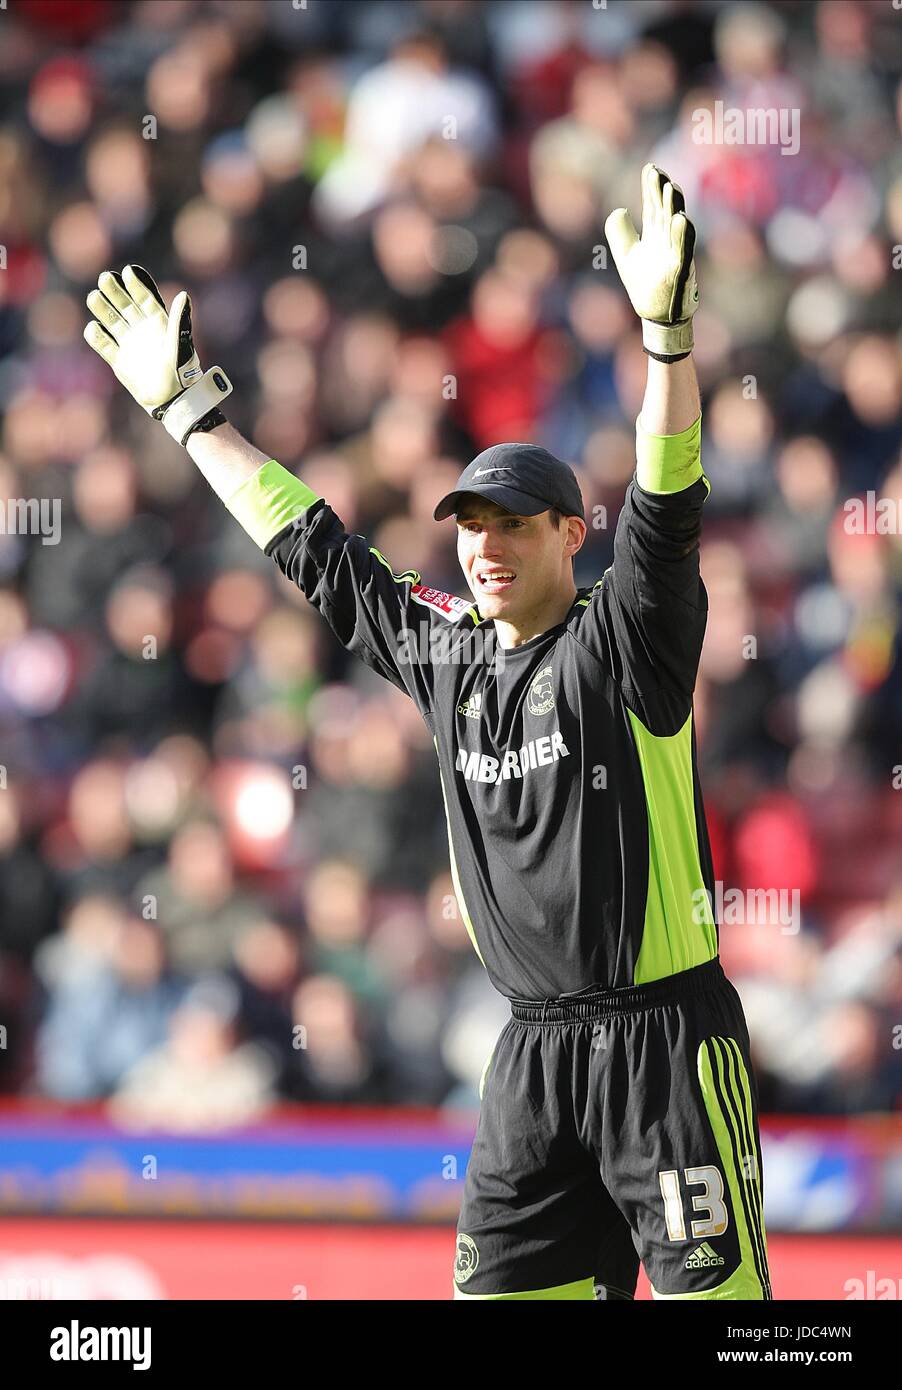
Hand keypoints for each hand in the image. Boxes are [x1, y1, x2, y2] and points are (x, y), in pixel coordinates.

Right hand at [84, 265, 231, 443]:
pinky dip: (96, 336)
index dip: (137, 284)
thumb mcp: (179, 344)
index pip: (145, 299)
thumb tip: (183, 295)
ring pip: (111, 321)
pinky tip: (93, 328)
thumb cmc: (180, 372)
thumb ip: (179, 320)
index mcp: (158, 324)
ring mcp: (129, 344)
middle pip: (124, 305)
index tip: (127, 271)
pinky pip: (104, 344)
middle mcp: (142, 330)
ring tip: (94, 297)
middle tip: (104, 278)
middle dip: (114, 291)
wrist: (171, 400)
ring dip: (102, 308)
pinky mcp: (119, 360)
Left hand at [604, 163, 698, 361]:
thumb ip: (619, 233)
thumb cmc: (646, 285)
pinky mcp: (679, 273)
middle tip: (657, 172)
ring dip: (674, 207)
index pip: (653, 206)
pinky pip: (682, 252)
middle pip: (664, 211)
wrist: (657, 316)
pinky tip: (681, 219)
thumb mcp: (626, 257)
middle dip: (662, 192)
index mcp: (655, 236)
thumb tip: (619, 210)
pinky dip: (681, 236)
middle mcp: (667, 242)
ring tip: (671, 187)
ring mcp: (675, 256)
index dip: (651, 188)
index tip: (650, 169)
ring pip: (676, 227)